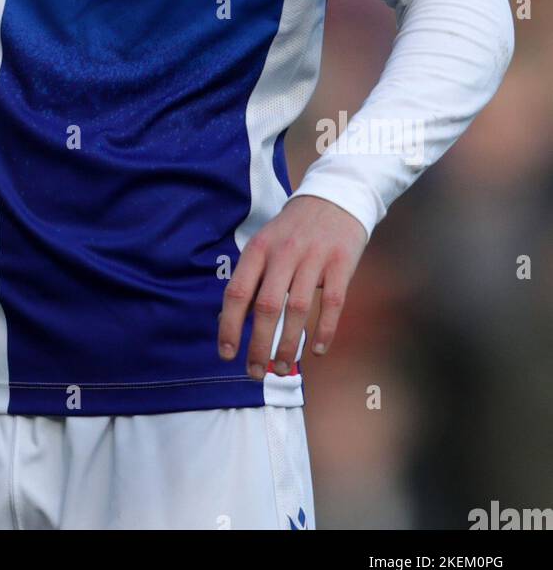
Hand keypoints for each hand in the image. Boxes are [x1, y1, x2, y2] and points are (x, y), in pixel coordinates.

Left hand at [217, 194, 367, 376]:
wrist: (334, 198)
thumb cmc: (294, 229)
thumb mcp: (265, 242)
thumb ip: (253, 276)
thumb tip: (232, 320)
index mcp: (259, 249)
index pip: (238, 292)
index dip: (229, 325)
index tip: (226, 354)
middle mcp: (283, 253)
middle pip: (266, 306)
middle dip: (258, 344)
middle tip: (255, 371)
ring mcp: (313, 258)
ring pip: (298, 309)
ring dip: (289, 344)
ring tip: (283, 367)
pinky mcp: (341, 263)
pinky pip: (333, 303)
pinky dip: (325, 330)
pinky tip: (319, 350)